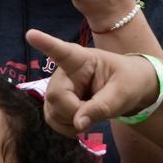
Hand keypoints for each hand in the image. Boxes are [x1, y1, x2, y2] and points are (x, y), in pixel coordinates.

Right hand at [25, 29, 160, 132]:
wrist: (131, 89)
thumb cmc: (129, 82)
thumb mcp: (123, 93)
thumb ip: (102, 107)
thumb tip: (78, 124)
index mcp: (82, 59)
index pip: (62, 51)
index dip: (45, 44)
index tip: (31, 35)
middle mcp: (64, 72)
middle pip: (56, 96)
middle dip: (75, 111)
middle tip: (97, 110)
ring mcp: (58, 88)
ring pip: (52, 112)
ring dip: (72, 122)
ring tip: (92, 113)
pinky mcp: (56, 103)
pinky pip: (52, 120)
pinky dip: (68, 127)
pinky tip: (82, 121)